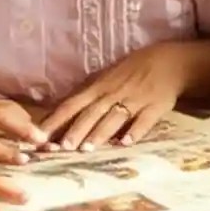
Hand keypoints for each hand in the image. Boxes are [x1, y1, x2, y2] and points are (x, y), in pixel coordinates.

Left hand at [40, 44, 188, 150]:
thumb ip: (88, 97)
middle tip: (62, 148)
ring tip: (87, 148)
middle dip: (76, 131)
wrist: (168, 62)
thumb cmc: (132, 71)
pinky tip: (126, 142)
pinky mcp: (155, 106)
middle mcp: (113, 93)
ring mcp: (135, 100)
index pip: (72, 105)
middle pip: (91, 113)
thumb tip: (61, 114)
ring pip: (114, 118)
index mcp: (99, 87)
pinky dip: (135, 131)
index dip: (56, 120)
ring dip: (100, 133)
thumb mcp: (107, 78)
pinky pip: (144, 120)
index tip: (41, 136)